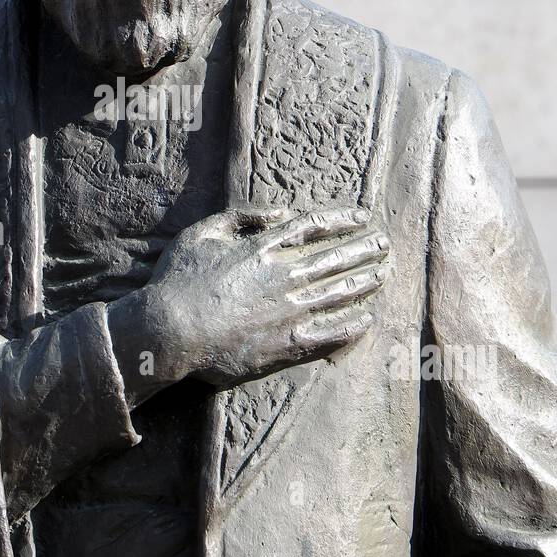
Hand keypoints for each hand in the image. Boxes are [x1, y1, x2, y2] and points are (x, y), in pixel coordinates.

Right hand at [119, 205, 389, 391]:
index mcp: (263, 248)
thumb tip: (279, 211)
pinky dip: (352, 325)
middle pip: (335, 258)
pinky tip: (367, 319)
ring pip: (339, 292)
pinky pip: (330, 334)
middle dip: (364, 249)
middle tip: (387, 244)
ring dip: (365, 281)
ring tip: (384, 273)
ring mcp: (288, 312)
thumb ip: (241, 217)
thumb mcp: (202, 233)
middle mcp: (283, 277)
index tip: (364, 216)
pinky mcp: (286, 345)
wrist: (170, 331)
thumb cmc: (178, 281)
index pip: (314, 227)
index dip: (343, 220)